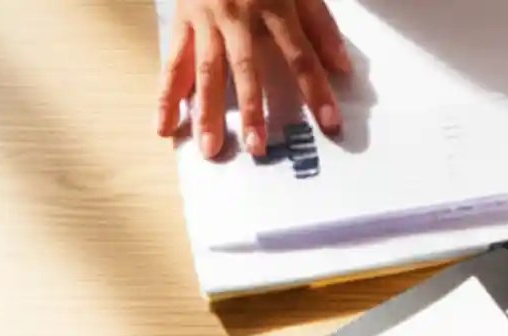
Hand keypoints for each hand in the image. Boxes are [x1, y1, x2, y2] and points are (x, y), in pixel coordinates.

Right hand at [155, 0, 350, 158]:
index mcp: (274, 5)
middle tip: (257, 149)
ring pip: (206, 70)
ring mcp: (206, 20)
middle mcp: (237, 16)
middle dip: (251, 110)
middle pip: (246, 68)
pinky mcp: (182, 21)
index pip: (300, 56)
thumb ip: (321, 26)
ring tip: (211, 149)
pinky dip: (167, 95)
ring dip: (207, 112)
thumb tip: (342, 67)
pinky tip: (165, 126)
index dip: (316, 91)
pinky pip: (173, 62)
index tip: (331, 124)